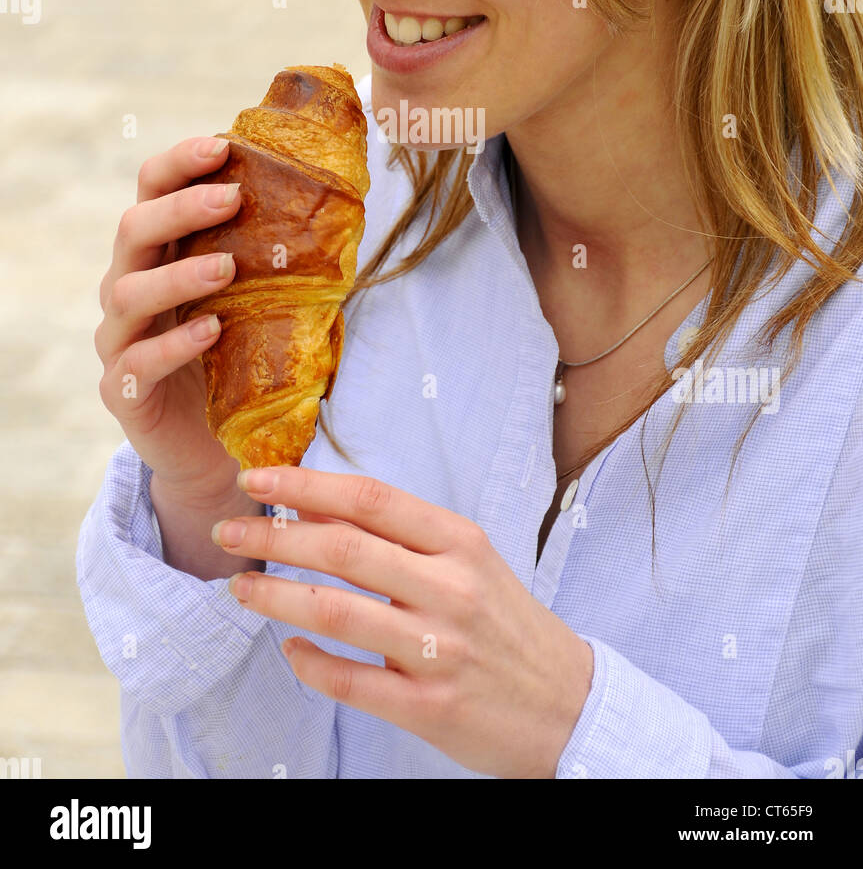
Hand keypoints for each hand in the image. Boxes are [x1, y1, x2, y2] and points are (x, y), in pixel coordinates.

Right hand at [94, 135, 244, 505]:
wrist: (216, 449)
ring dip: (179, 273)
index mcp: (160, 253)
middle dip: (181, 208)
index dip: (178, 164)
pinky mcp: (123, 391)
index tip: (219, 146)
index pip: (152, 191)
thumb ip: (275, 257)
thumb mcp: (259, 301)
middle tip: (232, 198)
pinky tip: (210, 332)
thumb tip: (343, 204)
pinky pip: (136, 362)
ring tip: (226, 268)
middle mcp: (128, 287)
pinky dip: (173, 344)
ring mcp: (119, 339)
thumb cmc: (240, 360)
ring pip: (129, 292)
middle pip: (133, 230)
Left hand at [212, 466, 594, 777]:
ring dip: (276, 597)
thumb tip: (318, 506)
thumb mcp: (468, 562)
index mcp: (460, 543)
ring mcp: (440, 649)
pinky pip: (351, 682)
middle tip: (227, 533)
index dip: (306, 484)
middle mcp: (451, 588)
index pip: (371, 499)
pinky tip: (290, 650)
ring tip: (241, 589)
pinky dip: (310, 663)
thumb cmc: (507, 625)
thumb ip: (400, 536)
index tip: (256, 478)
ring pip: (336, 613)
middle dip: (274, 536)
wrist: (569, 703)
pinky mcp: (431, 707)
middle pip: (344, 549)